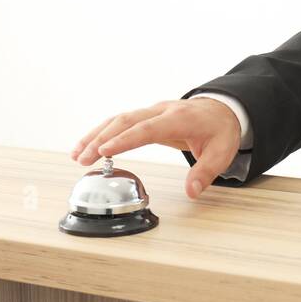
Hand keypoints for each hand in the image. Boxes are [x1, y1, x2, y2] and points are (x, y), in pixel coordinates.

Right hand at [71, 98, 242, 199]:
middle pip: (125, 121)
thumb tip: (191, 192)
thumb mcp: (222, 153)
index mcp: (178, 119)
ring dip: (96, 134)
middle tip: (82, 158)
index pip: (146, 129)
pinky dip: (103, 131)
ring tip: (76, 154)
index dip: (124, 140)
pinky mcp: (147, 116)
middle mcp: (161, 111)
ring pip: (119, 118)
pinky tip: (88, 145)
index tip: (103, 151)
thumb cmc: (221, 130)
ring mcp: (153, 111)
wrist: (224, 109)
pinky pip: (121, 121)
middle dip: (101, 138)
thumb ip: (206, 172)